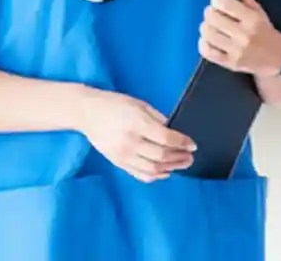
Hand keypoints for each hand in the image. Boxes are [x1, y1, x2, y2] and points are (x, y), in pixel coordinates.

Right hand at [75, 88, 194, 182]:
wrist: (87, 113)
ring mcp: (123, 155)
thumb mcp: (140, 105)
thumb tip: (175, 132)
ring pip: (153, 169)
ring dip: (171, 168)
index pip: (166, 138)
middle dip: (180, 157)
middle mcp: (131, 142)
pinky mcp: (118, 163)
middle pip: (162, 156)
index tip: (193, 145)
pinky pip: (140, 174)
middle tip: (190, 157)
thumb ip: (158, 119)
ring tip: (181, 165)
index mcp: (137, 124)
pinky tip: (165, 172)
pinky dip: (156, 175)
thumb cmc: (115, 104)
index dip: (183, 143)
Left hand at [199, 0, 280, 76]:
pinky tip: (209, 39)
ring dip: (206, 26)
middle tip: (214, 13)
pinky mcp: (229, 63)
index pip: (224, 3)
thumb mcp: (260, 13)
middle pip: (212, 17)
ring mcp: (235, 51)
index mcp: (252, 19)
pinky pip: (207, 51)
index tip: (219, 0)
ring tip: (212, 26)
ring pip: (207, 33)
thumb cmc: (266, 32)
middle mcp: (243, 35)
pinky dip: (203, 43)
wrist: (278, 59)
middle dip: (210, 12)